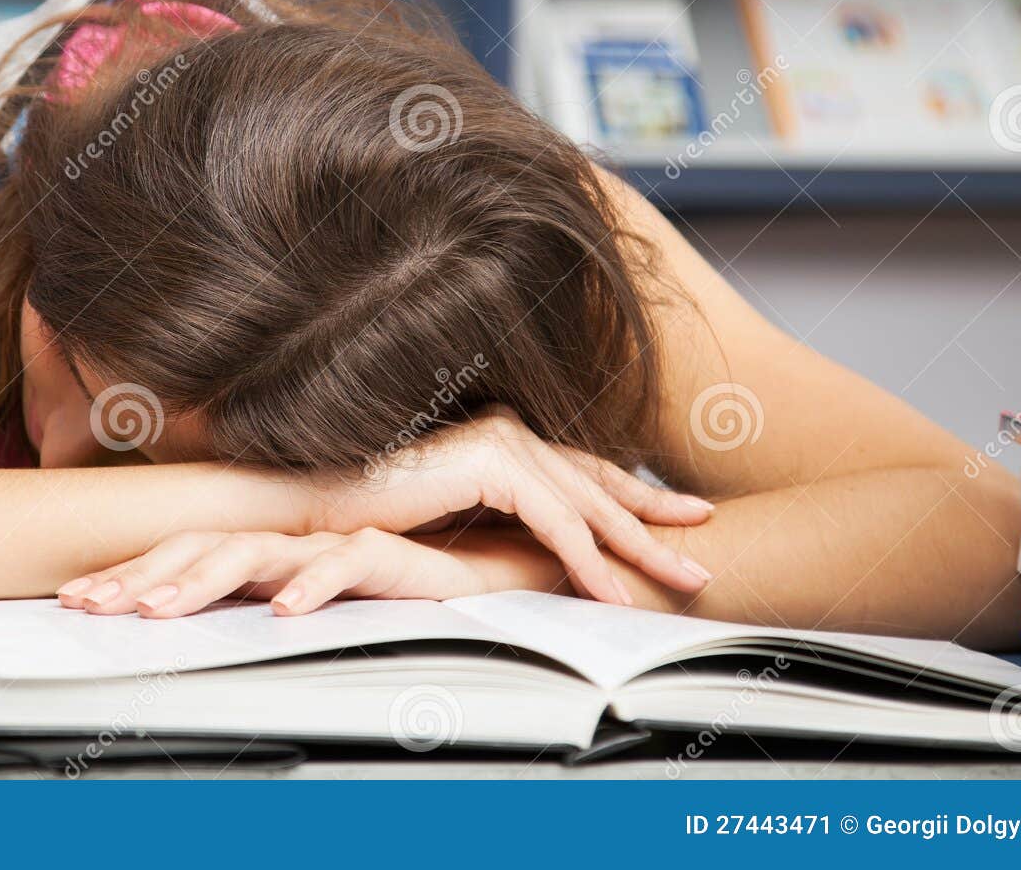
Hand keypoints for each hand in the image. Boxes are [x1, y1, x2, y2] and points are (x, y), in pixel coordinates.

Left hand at [56, 527, 529, 617]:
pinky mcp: (389, 549)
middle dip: (139, 576)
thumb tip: (223, 630)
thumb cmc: (406, 576)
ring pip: (256, 552)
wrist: (497, 554)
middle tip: (86, 604)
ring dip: (202, 579)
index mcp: (272, 547)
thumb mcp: (324, 597)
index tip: (81, 598)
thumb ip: (277, 602)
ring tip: (157, 611)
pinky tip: (284, 610)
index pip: (189, 554)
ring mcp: (334, 540)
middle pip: (202, 548)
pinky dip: (312, 585)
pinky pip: (345, 566)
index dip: (134, 572)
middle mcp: (294, 538)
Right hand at [308, 407, 713, 604]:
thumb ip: (500, 520)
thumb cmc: (370, 516)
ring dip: (638, 549)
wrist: (315, 507)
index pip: (585, 471)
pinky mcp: (490, 464)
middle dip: (658, 523)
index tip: (685, 517)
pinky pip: (555, 523)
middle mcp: (508, 428)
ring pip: (588, 505)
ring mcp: (501, 439)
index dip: (638, 496)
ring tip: (684, 581)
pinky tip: (613, 593)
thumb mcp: (454, 518)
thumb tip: (538, 553)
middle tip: (705, 554)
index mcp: (503, 436)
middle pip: (600, 484)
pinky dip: (588, 562)